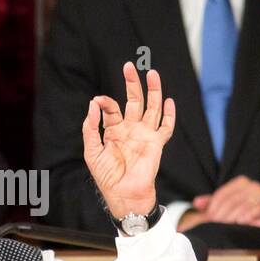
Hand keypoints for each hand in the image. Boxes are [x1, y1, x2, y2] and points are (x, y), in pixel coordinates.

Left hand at [82, 62, 174, 218]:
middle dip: (132, 83)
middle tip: (129, 66)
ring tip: (152, 73)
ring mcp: (145, 135)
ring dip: (153, 91)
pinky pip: (166, 126)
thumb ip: (91, 128)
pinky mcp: (156, 143)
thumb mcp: (91, 151)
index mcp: (113, 131)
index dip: (104, 102)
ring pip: (152, 108)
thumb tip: (93, 104)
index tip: (98, 101)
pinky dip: (169, 114)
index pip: (111, 109)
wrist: (124, 194)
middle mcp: (130, 129)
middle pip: (134, 101)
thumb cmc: (107, 176)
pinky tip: (169, 100)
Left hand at [177, 177, 259, 238]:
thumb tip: (196, 202)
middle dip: (221, 216)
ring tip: (226, 228)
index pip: (221, 195)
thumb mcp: (234, 203)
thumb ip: (214, 202)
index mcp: (240, 183)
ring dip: (233, 219)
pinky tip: (243, 224)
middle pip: (230, 202)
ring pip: (242, 207)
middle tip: (216, 227)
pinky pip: (258, 210)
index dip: (213, 208)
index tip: (208, 220)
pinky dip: (250, 217)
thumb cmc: (254, 207)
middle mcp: (251, 185)